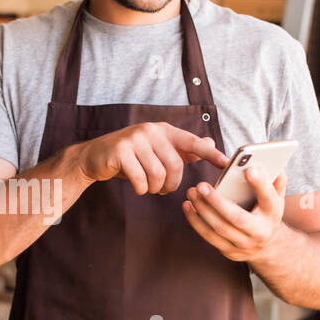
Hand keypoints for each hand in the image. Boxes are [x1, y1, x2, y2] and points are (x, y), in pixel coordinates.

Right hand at [78, 122, 229, 194]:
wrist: (94, 157)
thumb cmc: (129, 156)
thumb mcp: (157, 150)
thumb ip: (182, 149)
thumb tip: (209, 143)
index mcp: (163, 130)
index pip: (192, 142)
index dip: (210, 154)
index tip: (225, 163)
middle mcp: (150, 130)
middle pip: (175, 166)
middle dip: (171, 184)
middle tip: (164, 189)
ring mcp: (134, 140)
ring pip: (158, 175)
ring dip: (155, 188)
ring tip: (149, 187)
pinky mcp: (120, 151)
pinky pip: (141, 180)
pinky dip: (141, 189)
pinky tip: (137, 186)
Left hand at [183, 164, 287, 261]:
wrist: (267, 246)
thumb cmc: (267, 212)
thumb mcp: (277, 197)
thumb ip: (276, 180)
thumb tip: (270, 164)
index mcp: (273, 213)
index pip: (268, 198)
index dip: (260, 184)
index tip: (249, 169)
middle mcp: (260, 232)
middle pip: (237, 218)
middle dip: (217, 201)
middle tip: (201, 185)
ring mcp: (244, 244)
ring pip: (219, 228)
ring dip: (202, 210)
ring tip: (192, 192)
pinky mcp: (229, 251)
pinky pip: (209, 237)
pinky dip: (196, 221)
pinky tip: (188, 206)